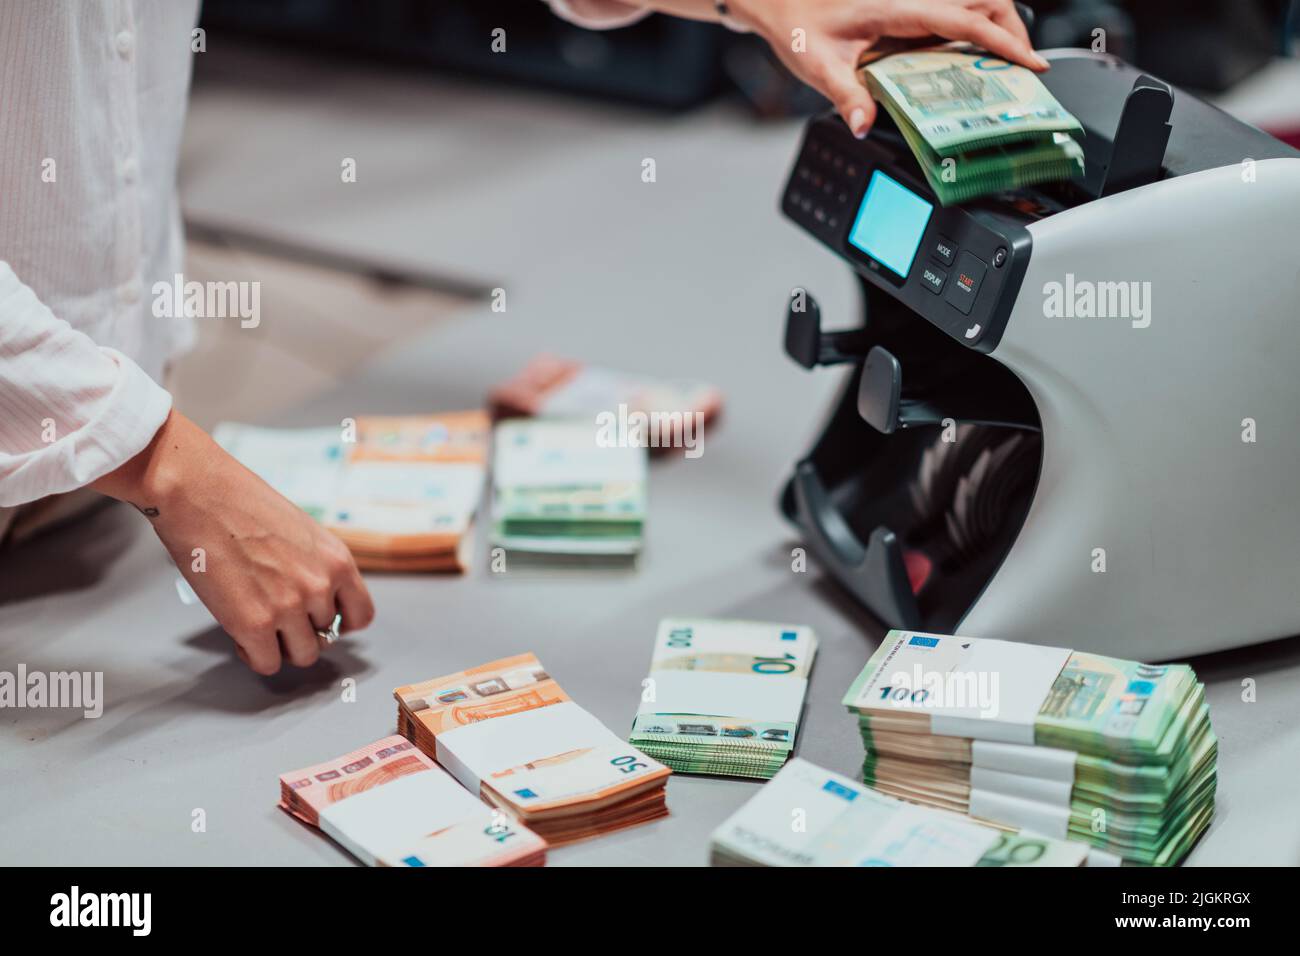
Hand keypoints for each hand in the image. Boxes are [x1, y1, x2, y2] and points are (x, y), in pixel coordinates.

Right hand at [93, 410, 374, 674]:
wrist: (199, 494)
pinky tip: (240, 633)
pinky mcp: (253, 624)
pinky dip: (253, 654)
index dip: (339, 623)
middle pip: (326, 638)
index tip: (319, 620)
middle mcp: (320, 586)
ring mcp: (288, 607)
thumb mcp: (303, 532)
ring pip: (301, 656)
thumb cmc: (243, 505)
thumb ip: (317, 567)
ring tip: (258, 623)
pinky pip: (266, 663)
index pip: (361, 616)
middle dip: (301, 631)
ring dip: (280, 646)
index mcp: (338, 561)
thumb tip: (317, 601)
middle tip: (275, 615)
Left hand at [729, 0, 1046, 136]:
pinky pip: (954, 13)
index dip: (1003, 40)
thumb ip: (845, 97)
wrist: (782, 5)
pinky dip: (975, 28)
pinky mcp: (908, 11)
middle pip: (985, 0)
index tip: (1030, 62)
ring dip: (997, 25)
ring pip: (975, 1)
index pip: (965, 19)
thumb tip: (864, 124)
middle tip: (1023, 67)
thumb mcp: (818, 67)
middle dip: (1012, 30)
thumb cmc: (799, 28)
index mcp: (897, 8)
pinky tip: (972, 57)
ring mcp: (912, 3)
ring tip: (1007, 61)